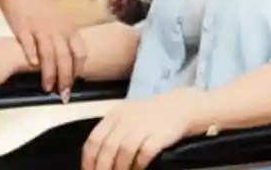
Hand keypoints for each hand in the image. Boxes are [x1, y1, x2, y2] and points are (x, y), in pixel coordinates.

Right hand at [0, 0, 87, 96]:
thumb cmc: (40, 6)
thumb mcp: (60, 20)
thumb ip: (66, 37)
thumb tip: (71, 58)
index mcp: (69, 28)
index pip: (80, 52)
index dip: (78, 69)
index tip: (74, 82)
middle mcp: (57, 29)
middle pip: (65, 57)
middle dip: (65, 78)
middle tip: (63, 93)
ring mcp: (40, 29)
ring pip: (48, 55)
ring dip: (49, 74)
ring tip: (48, 88)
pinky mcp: (23, 28)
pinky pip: (28, 44)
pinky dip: (31, 55)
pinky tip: (33, 66)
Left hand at [82, 88, 207, 169]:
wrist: (182, 106)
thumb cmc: (152, 115)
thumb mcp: (128, 116)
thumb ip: (111, 132)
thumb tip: (95, 159)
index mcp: (116, 114)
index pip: (94, 140)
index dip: (89, 160)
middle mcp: (128, 118)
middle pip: (107, 148)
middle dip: (103, 168)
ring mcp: (144, 125)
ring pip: (124, 152)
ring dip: (120, 169)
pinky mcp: (160, 134)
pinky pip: (144, 154)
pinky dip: (138, 165)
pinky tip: (138, 169)